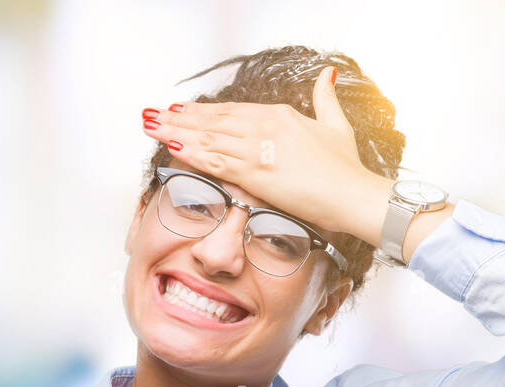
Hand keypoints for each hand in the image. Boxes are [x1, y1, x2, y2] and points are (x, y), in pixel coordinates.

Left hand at [141, 67, 381, 235]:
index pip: (232, 110)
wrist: (352, 193)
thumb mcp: (335, 124)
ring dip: (176, 132)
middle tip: (154, 115)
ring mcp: (257, 149)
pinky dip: (191, 152)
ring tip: (152, 127)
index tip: (183, 109)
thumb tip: (327, 75)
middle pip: (213, 120)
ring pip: (208, 137)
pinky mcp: (254, 172)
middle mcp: (264, 127)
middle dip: (180, 118)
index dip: (204, 110)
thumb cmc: (346, 167)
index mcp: (281, 115)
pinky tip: (171, 146)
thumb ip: (325, 98)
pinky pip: (215, 160)